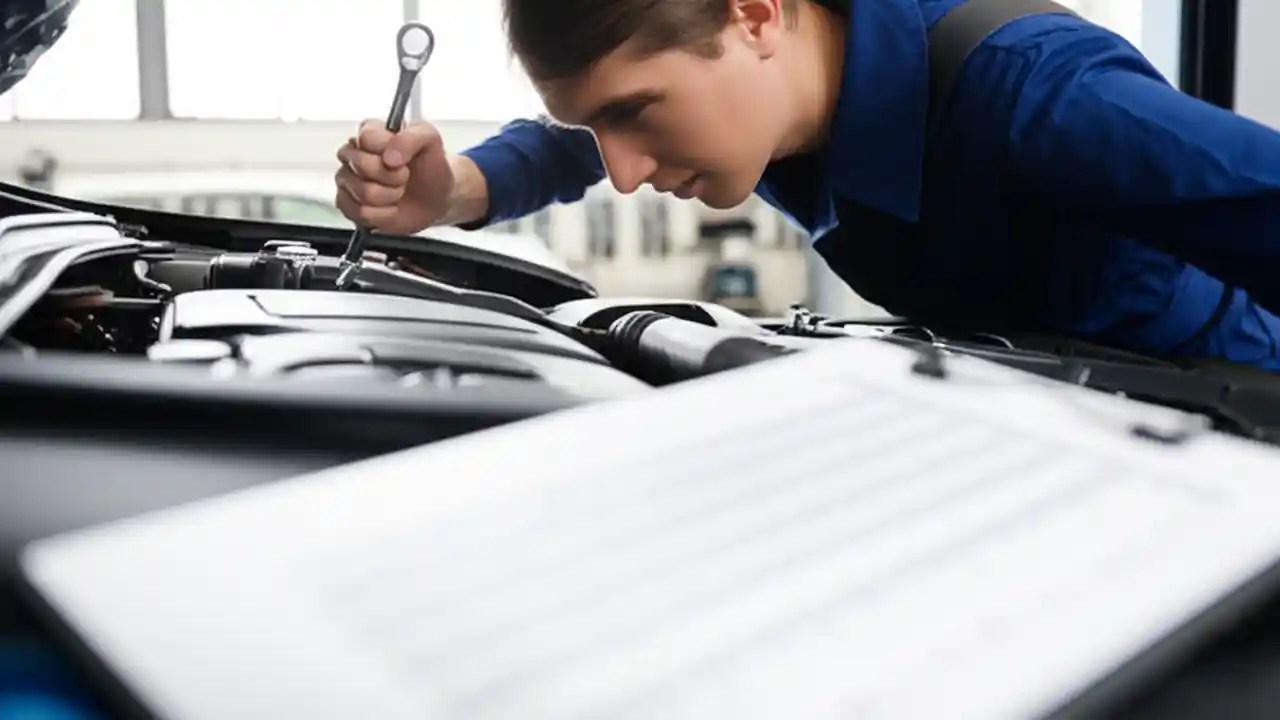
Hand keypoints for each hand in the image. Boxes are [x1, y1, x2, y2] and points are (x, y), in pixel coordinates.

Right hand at [334, 119, 454, 234]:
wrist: (437, 198)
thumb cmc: (430, 167)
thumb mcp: (430, 140)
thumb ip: (411, 137)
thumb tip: (389, 156)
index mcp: (371, 132)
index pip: (366, 137)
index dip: (388, 151)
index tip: (403, 158)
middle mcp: (354, 153)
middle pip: (361, 165)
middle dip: (392, 176)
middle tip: (404, 176)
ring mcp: (348, 180)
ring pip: (362, 192)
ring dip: (389, 196)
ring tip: (399, 191)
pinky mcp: (348, 205)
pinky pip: (359, 212)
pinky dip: (383, 214)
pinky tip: (390, 207)